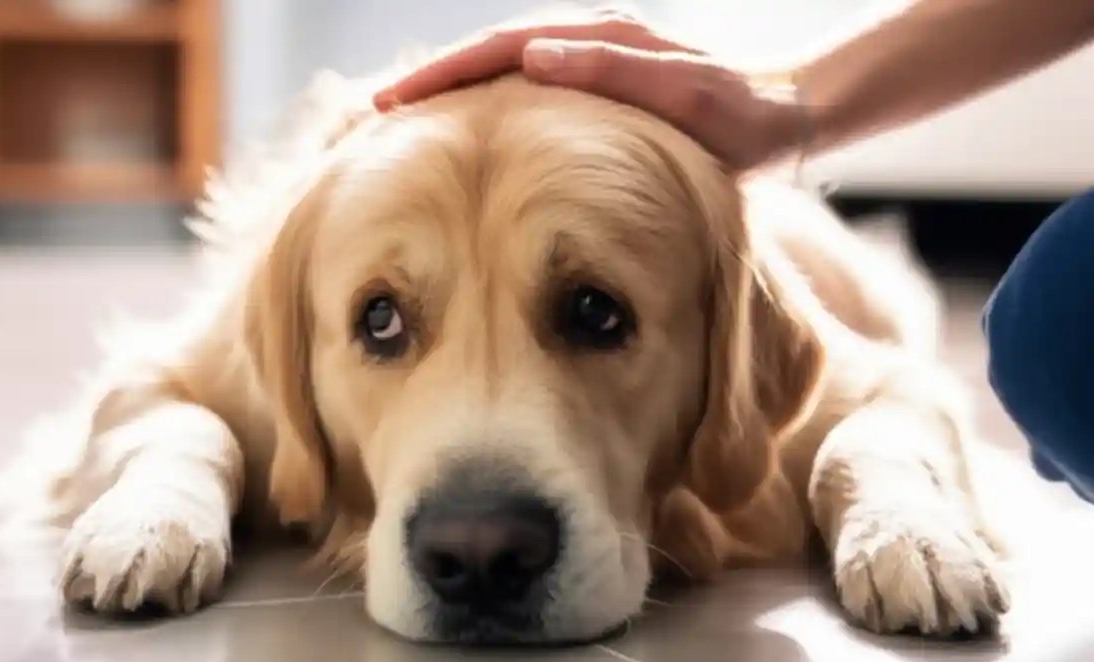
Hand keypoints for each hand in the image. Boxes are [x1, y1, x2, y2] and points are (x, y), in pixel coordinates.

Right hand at [373, 11, 807, 172]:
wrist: (783, 117)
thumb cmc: (738, 117)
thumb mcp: (684, 96)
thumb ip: (613, 73)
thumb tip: (533, 56)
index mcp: (599, 36)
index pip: (501, 47)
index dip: (444, 73)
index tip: (394, 101)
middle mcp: (588, 39)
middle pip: (491, 50)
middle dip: (434, 78)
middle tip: (377, 111)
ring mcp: (591, 60)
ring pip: (504, 67)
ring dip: (456, 88)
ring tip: (407, 118)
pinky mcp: (597, 84)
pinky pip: (527, 87)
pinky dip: (489, 100)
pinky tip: (469, 126)